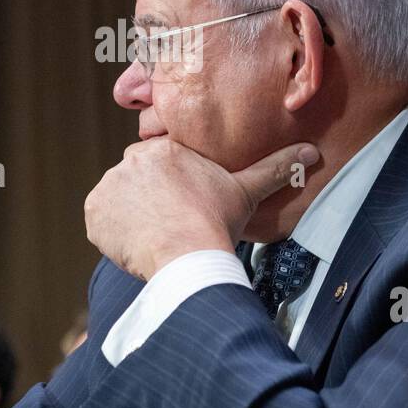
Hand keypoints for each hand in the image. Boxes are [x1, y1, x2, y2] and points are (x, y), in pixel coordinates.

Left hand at [84, 138, 318, 280]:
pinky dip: (113, 234)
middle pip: (138, 181)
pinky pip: (101, 221)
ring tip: (156, 238)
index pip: (161, 166)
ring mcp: (109, 186)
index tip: (183, 209)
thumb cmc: (217, 224)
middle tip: (171, 226)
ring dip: (131, 216)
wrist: (187, 258)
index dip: (172, 190)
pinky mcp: (95, 213)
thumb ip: (275, 168)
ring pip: (119, 200)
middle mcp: (131, 160)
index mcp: (164, 149)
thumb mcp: (247, 192)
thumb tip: (312, 153)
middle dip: (150, 201)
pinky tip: (138, 245)